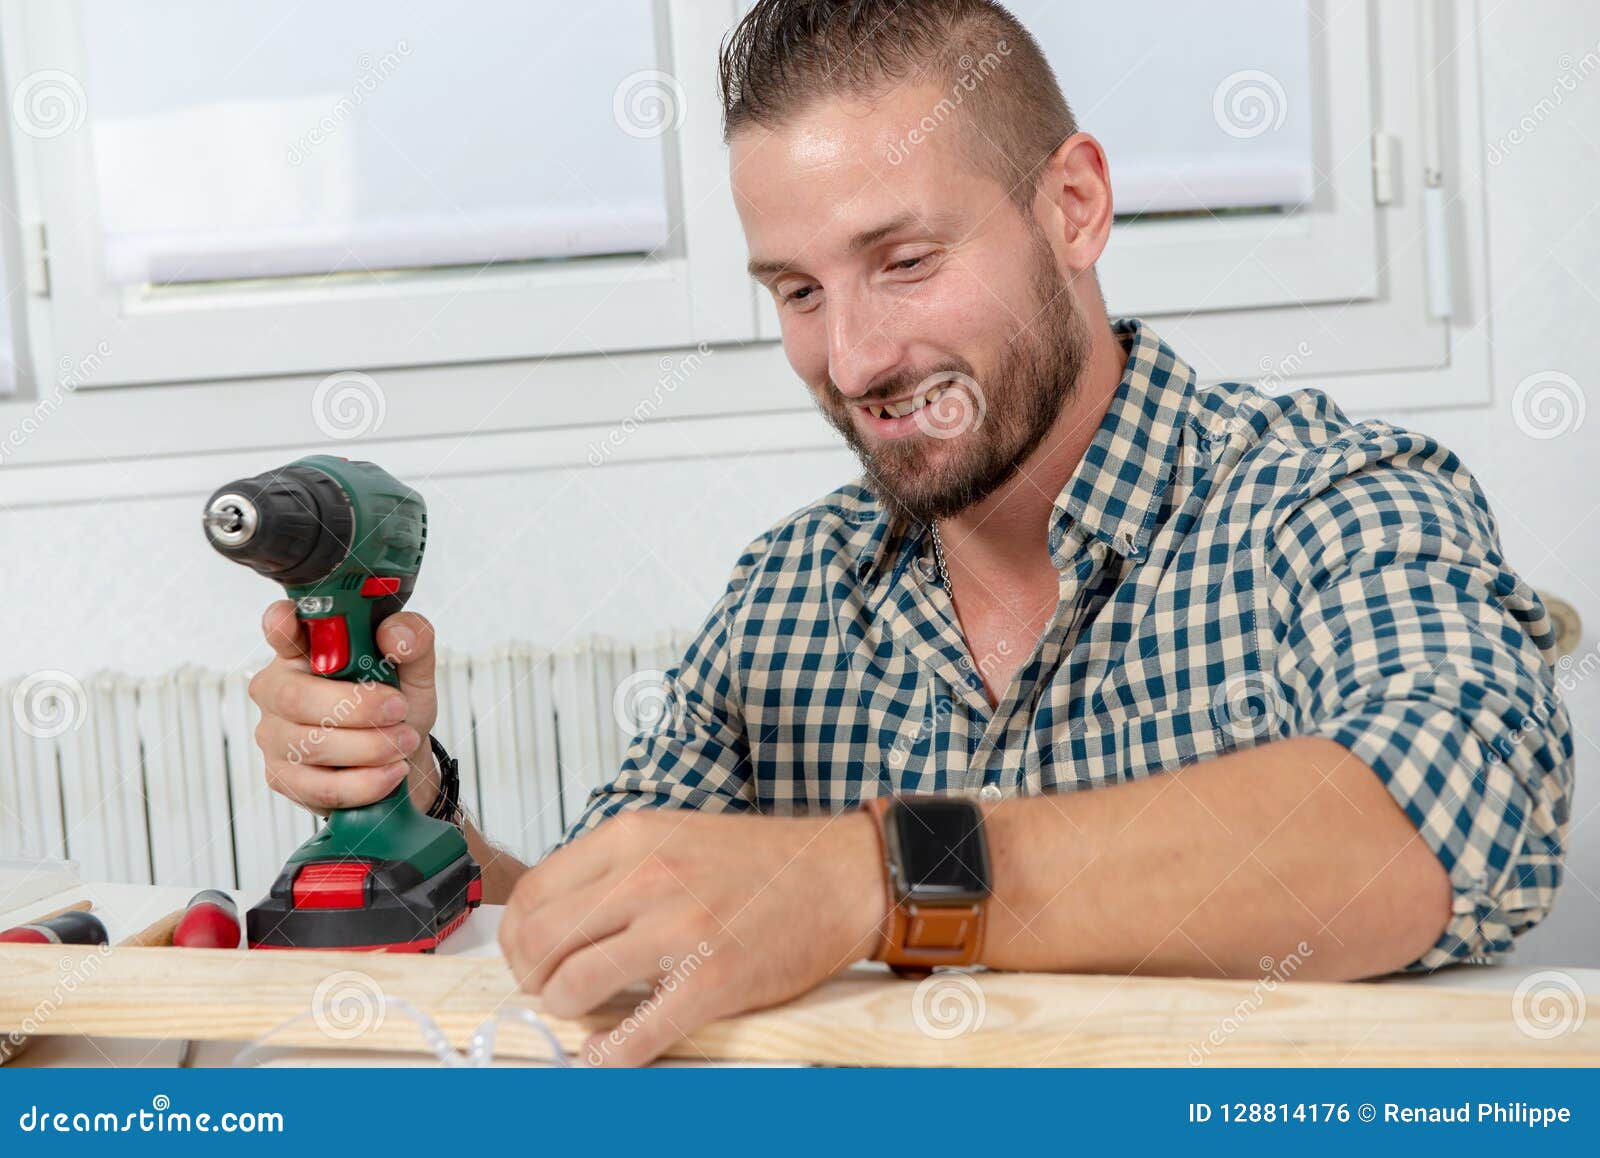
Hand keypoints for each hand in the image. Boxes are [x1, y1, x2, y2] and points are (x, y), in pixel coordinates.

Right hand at [248, 600, 440, 816]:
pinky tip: (390, 772)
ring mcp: (275, 734)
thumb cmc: (396, 707)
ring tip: (403, 741)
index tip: (290, 622)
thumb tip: (393, 635)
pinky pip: (321, 785)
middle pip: (296, 697)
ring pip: (313, 745)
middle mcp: (279, 689)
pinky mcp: (282, 776)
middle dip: (357, 707)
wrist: (402, 759)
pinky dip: (365, 782)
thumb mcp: (415, 668)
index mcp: (305, 650)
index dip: (279, 623)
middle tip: (398, 710)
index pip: (280, 628)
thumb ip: (411, 639)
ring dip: (370, 747)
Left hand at [499, 809, 887, 1066]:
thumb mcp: (675, 835)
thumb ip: (617, 866)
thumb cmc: (762, 862)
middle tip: (550, 988)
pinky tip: (603, 1056)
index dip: (518, 935)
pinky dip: (606, 1056)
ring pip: (572, 986)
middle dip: (531, 976)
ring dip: (565, 1011)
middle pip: (540, 940)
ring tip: (584, 1013)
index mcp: (634, 838)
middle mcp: (648, 878)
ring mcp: (679, 931)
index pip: (535, 891)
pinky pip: (634, 1036)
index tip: (530, 955)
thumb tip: (560, 916)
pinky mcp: (712, 982)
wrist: (839, 876)